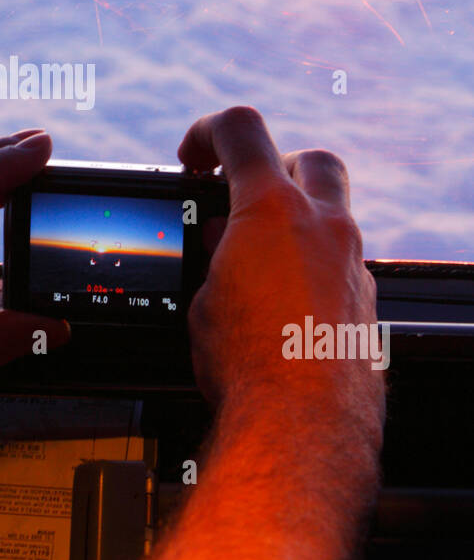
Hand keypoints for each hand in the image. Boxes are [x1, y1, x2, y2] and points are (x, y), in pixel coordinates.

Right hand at [180, 106, 384, 439]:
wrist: (300, 429)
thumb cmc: (248, 369)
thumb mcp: (204, 298)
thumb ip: (218, 253)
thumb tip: (224, 242)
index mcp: (273, 210)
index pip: (242, 130)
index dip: (207, 132)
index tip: (193, 158)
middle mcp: (325, 227)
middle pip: (312, 159)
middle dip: (276, 168)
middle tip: (243, 197)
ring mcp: (354, 266)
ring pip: (334, 218)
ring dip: (296, 226)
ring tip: (255, 263)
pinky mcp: (366, 307)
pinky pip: (340, 269)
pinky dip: (311, 273)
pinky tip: (281, 307)